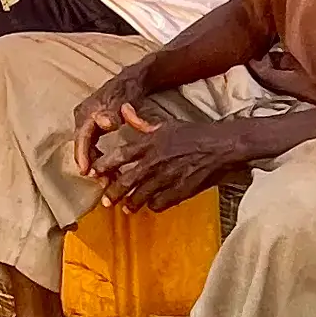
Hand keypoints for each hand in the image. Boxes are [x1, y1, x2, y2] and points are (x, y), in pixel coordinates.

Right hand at [71, 79, 150, 176]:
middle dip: (91, 165)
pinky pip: (90, 145)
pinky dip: (98, 158)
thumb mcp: (127, 102)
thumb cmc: (129, 92)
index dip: (83, 155)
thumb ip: (119, 113)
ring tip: (108, 181)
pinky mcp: (90, 127)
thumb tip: (106, 124)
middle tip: (102, 183)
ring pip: (86, 147)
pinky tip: (110, 171)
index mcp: (88, 111)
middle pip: (82, 145)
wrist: (130, 81)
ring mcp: (85, 121)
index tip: (87, 172)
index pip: (82, 137)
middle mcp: (82, 116)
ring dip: (95, 163)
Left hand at [87, 111, 255, 210]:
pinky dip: (153, 205)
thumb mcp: (166, 124)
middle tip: (105, 200)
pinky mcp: (180, 190)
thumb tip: (124, 109)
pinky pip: (160, 203)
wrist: (221, 146)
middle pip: (126, 181)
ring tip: (126, 207)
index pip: (120, 156)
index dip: (104, 166)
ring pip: (141, 195)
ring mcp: (168, 178)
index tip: (93, 173)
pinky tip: (151, 205)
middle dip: (113, 192)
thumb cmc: (194, 133)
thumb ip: (141, 122)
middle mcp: (156, 161)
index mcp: (150, 143)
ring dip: (131, 203)